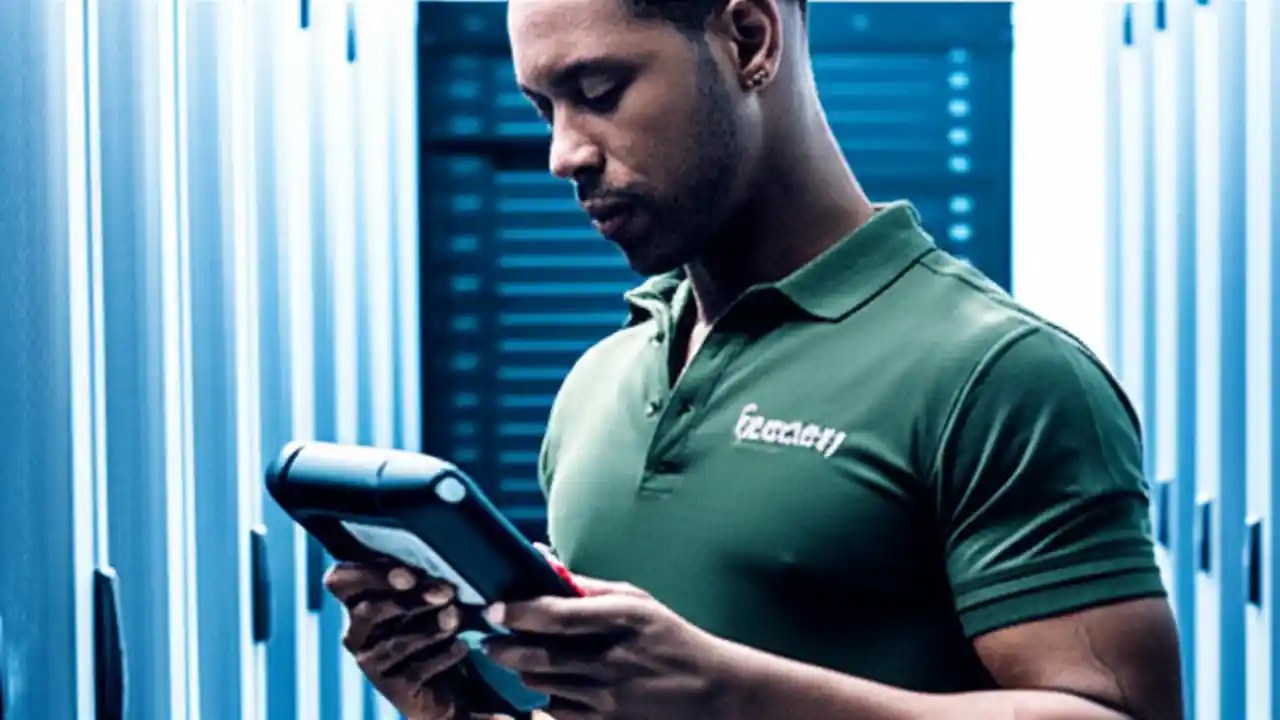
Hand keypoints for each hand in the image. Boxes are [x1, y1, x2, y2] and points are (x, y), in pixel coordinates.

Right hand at [324, 561, 470, 718]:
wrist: (445, 679)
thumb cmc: (431, 621)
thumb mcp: (423, 595)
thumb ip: (420, 582)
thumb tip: (438, 583)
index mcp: (357, 601)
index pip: (340, 581)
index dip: (367, 574)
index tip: (408, 576)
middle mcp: (355, 633)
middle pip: (367, 610)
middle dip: (410, 599)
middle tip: (446, 592)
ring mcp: (370, 663)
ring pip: (395, 642)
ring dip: (430, 628)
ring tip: (456, 617)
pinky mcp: (392, 688)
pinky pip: (416, 670)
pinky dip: (442, 655)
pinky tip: (461, 646)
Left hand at [479, 570, 728, 719]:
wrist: (711, 691)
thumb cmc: (669, 637)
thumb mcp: (637, 602)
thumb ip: (587, 586)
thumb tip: (541, 560)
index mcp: (621, 620)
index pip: (555, 616)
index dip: (518, 612)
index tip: (494, 608)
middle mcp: (610, 659)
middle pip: (537, 656)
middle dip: (502, 648)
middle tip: (489, 640)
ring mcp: (607, 696)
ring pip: (540, 684)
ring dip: (523, 669)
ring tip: (520, 657)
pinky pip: (556, 711)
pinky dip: (546, 695)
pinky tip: (551, 684)